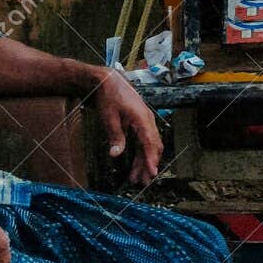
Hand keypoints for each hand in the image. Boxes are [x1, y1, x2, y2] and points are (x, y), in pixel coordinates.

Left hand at [93, 70, 163, 184]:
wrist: (108, 80)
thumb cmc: (109, 96)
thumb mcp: (109, 117)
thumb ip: (115, 136)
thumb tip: (116, 154)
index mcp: (142, 118)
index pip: (150, 142)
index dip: (151, 159)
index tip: (152, 173)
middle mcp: (147, 120)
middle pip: (153, 146)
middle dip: (149, 164)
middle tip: (143, 181)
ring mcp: (145, 121)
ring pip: (149, 145)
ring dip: (144, 161)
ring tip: (137, 178)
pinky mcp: (140, 123)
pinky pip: (143, 141)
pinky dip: (140, 154)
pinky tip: (135, 165)